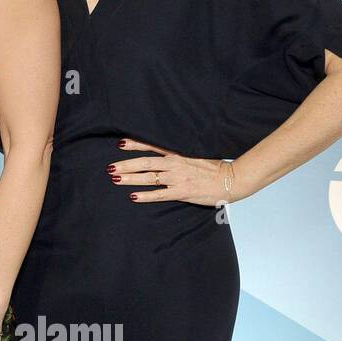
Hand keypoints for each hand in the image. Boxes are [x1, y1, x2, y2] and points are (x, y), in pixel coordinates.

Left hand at [109, 138, 235, 205]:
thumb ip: (178, 156)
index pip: (152, 146)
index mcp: (177, 154)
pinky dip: (146, 195)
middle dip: (126, 164)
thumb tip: (162, 156)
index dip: (135, 144)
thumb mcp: (194, 155)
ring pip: (149, 178)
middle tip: (110, 167)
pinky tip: (133, 196)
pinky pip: (160, 194)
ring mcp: (178, 178)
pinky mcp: (182, 192)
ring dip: (131, 179)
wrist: (231, 179)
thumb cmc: (213, 168)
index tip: (120, 143)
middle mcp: (175, 164)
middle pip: (145, 163)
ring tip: (116, 179)